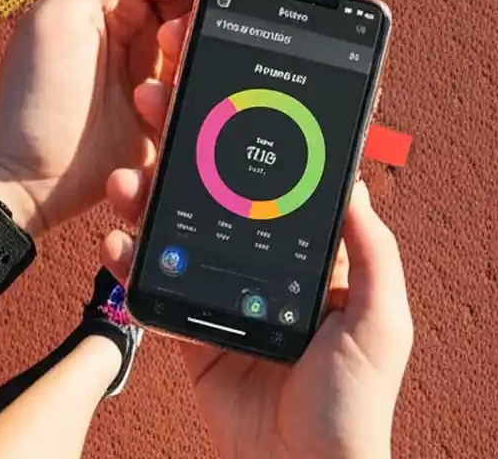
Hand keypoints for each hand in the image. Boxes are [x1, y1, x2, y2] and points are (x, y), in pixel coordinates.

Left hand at [0, 0, 293, 236]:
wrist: (16, 184)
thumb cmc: (26, 101)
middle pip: (203, 3)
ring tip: (158, 90)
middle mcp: (137, 31)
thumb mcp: (53, 19)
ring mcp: (153, 76)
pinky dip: (201, 103)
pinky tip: (181, 113)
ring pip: (206, 52)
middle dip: (220, 15)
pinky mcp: (163, 120)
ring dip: (202, 64)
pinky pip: (199, 99)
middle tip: (215, 33)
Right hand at [99, 16, 413, 458]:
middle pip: (215, 192)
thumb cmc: (357, 403)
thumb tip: (356, 182)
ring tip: (125, 180)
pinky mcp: (188, 333)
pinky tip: (116, 241)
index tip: (221, 93)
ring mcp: (221, 295)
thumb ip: (373, 254)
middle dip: (182, 146)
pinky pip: (153, 289)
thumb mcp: (381, 321)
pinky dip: (130, 263)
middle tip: (154, 102)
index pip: (275, 182)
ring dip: (146, 198)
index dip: (247, 138)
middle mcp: (262, 265)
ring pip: (176, 231)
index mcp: (310, 255)